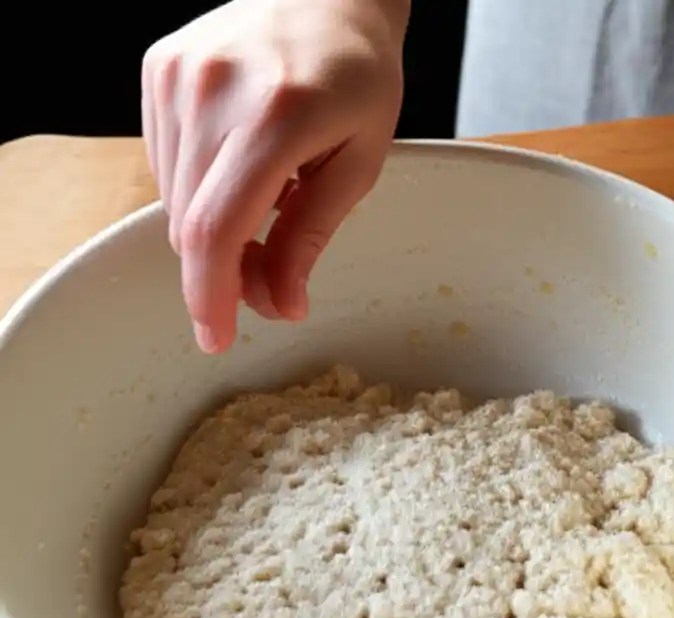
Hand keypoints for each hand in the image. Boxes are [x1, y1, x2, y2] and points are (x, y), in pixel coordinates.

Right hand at [142, 0, 409, 352]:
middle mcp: (215, 90)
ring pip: (172, 200)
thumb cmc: (359, 78)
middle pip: (191, 224)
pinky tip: (240, 164)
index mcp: (278, 116)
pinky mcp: (158, 68)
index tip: (216, 338)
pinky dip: (197, 186)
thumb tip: (280, 306)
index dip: (211, 297)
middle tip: (269, 274)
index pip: (218, 229)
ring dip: (211, 229)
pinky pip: (163, 162)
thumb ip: (312, 236)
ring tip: (267, 205)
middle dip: (224, 270)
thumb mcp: (360, 163)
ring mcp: (178, 75)